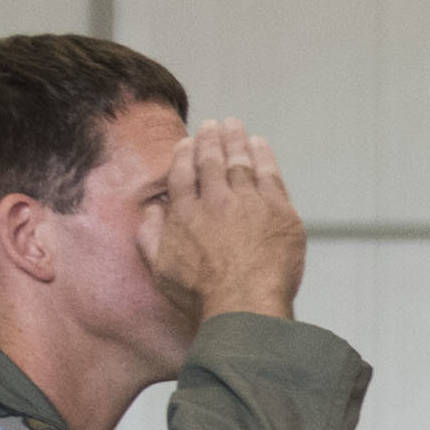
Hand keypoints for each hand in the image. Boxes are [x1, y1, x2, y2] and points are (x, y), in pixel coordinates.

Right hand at [144, 123, 305, 328]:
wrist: (245, 304)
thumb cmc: (202, 295)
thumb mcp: (161, 270)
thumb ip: (150, 237)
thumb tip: (152, 211)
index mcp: (185, 213)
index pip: (183, 173)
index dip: (185, 153)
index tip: (188, 141)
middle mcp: (215, 201)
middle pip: (211, 161)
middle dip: (211, 139)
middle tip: (213, 124)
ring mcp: (248, 202)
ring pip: (240, 162)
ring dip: (236, 140)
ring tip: (234, 126)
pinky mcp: (278, 210)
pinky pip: (269, 174)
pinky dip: (263, 155)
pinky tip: (260, 145)